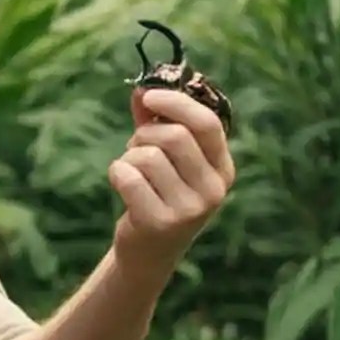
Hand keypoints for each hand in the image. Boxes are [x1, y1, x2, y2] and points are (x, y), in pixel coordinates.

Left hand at [108, 88, 236, 274]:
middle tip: (136, 148)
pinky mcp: (161, 223)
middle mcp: (214, 189)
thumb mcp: (165, 157)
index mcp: (223, 168)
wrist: (148, 251)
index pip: (207, 123)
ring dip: (128, 156)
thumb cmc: (157, 193)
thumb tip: (141, 89)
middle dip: (145, 134)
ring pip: (147, 156)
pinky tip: (122, 186)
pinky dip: (116, 173)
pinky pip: (128, 177)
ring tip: (133, 172)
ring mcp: (190, 209)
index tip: (148, 96)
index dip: (176, 103)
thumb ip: (156, 121)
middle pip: (174, 136)